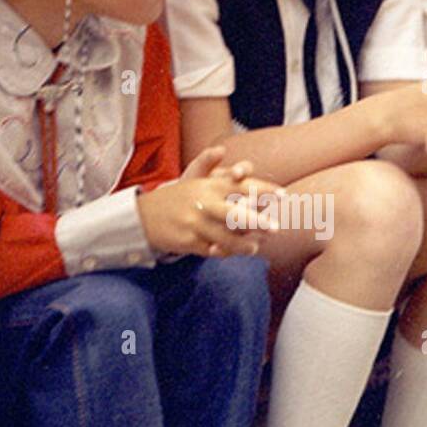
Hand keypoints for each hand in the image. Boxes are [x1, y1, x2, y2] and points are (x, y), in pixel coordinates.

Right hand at [137, 147, 285, 256]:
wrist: (143, 215)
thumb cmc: (180, 197)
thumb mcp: (198, 182)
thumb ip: (223, 178)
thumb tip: (245, 172)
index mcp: (209, 185)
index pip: (241, 186)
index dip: (264, 190)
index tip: (284, 195)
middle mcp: (203, 203)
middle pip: (235, 214)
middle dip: (257, 222)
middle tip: (275, 228)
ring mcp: (195, 224)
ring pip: (225, 237)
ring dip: (243, 245)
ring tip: (255, 248)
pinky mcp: (188, 241)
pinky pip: (211, 250)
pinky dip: (224, 252)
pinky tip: (233, 253)